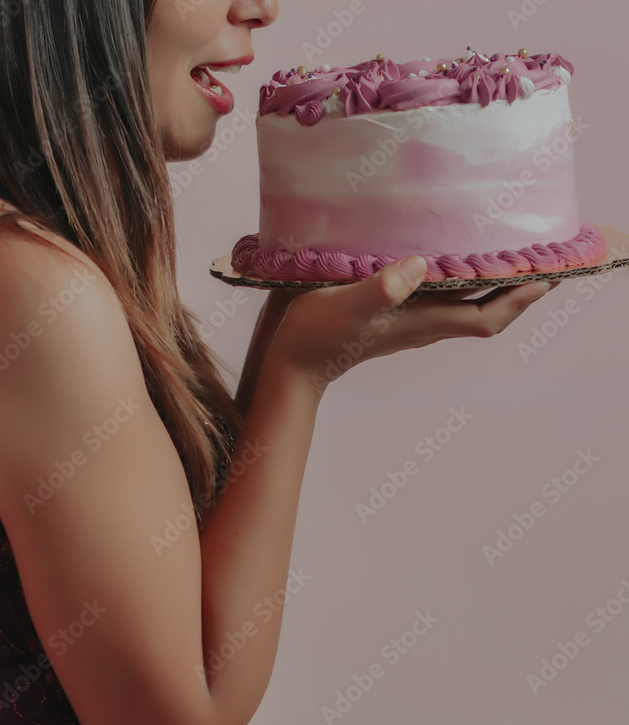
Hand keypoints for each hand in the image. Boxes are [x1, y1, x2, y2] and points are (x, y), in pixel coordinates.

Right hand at [268, 256, 560, 386]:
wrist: (288, 363)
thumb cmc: (314, 338)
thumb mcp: (345, 308)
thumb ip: (380, 289)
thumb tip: (416, 268)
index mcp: (421, 322)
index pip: (486, 317)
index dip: (519, 300)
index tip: (550, 276)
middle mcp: (423, 322)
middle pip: (484, 309)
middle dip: (516, 287)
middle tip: (544, 254)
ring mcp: (408, 319)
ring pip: (464, 302)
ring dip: (490, 281)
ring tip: (509, 247)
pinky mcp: (391, 310)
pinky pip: (439, 294)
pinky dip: (458, 276)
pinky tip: (452, 251)